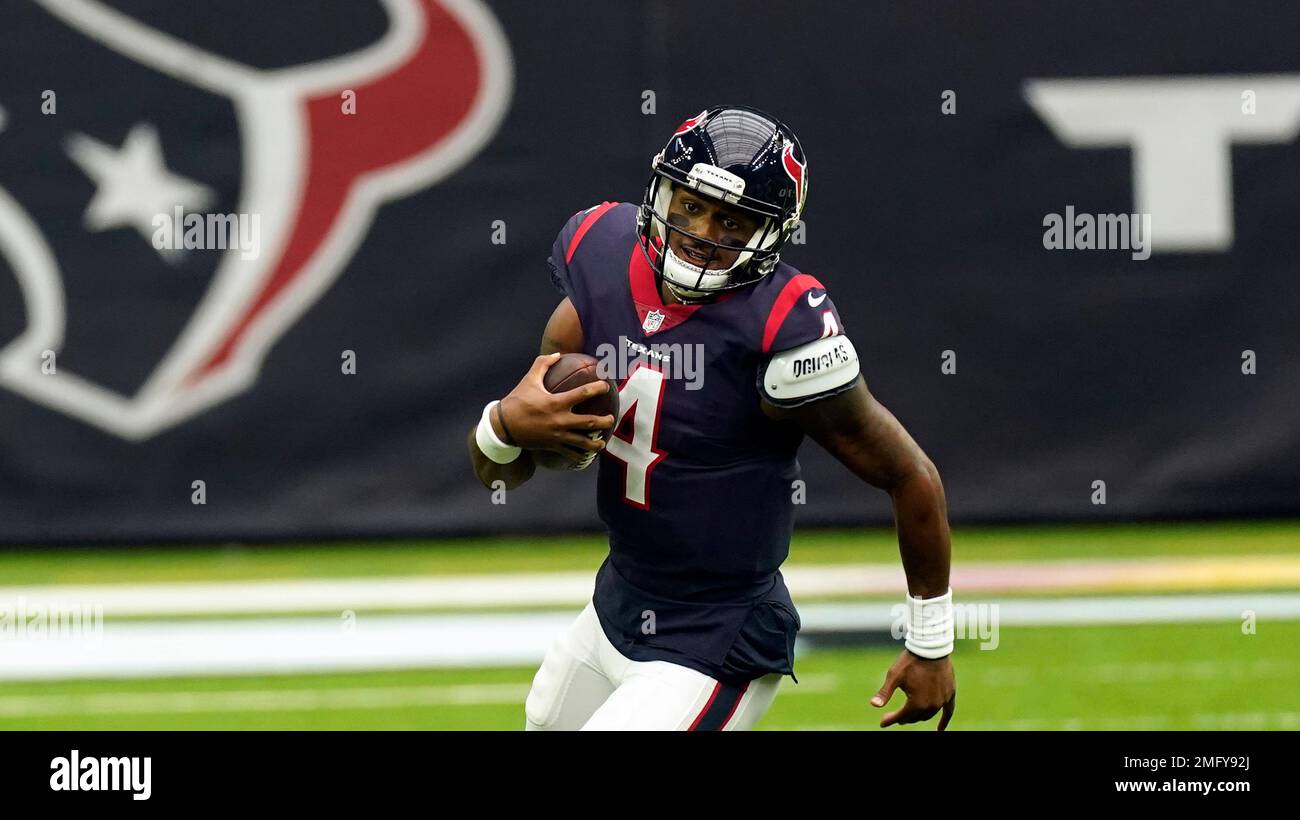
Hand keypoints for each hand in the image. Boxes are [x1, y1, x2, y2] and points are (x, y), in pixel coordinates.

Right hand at [495, 353, 615, 464]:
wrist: (502, 426)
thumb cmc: (517, 400)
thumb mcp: (529, 379)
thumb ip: (543, 364)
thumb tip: (558, 354)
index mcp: (556, 402)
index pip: (583, 393)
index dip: (598, 388)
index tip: (606, 386)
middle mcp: (559, 420)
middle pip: (590, 422)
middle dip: (605, 421)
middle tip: (611, 418)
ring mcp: (557, 436)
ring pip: (583, 442)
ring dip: (596, 443)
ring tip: (603, 442)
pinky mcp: (552, 446)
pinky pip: (570, 454)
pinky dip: (580, 456)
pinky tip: (586, 456)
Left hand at [870, 649, 955, 729]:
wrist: (930, 647)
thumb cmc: (910, 661)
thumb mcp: (894, 676)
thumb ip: (885, 693)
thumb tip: (873, 705)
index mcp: (916, 704)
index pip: (901, 717)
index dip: (890, 720)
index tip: (882, 723)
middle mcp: (931, 706)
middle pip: (914, 718)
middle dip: (903, 718)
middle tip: (895, 717)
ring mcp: (942, 701)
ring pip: (928, 715)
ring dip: (917, 717)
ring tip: (909, 715)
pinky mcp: (950, 694)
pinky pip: (948, 712)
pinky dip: (944, 721)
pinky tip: (939, 730)